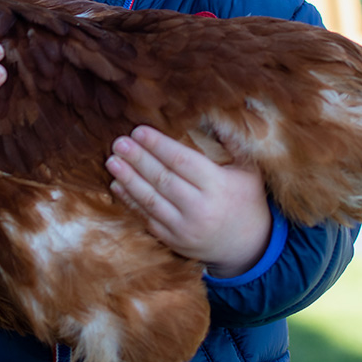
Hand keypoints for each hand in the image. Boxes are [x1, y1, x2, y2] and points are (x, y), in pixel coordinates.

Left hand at [106, 125, 270, 277]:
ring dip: (128, 179)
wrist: (249, 247)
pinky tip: (117, 185)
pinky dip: (130, 202)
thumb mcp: (249, 171)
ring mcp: (184, 228)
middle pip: (162, 179)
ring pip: (150, 201)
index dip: (159, 145)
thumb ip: (233, 143)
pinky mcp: (173, 240)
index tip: (139, 131)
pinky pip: (147, 219)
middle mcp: (200, 208)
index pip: (182, 162)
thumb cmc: (247, 200)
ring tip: (112, 161)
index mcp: (218, 186)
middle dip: (138, 159)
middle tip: (119, 142)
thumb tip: (215, 114)